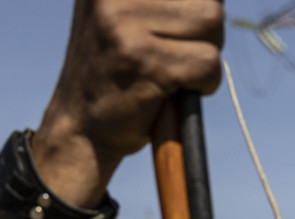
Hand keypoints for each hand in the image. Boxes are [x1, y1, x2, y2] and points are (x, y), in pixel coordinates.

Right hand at [0, 0, 222, 218]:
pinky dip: (204, 83)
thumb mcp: (125, 16)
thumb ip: (161, 1)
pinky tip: (173, 91)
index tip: (176, 30)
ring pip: (212, 23)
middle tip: (173, 56)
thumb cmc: (116, 73)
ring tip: (170, 71)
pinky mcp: (143, 59)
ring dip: (205, 56)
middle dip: (205, 32)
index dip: (196, 8)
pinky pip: (208, 62)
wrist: (81, 130)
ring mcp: (124, 23)